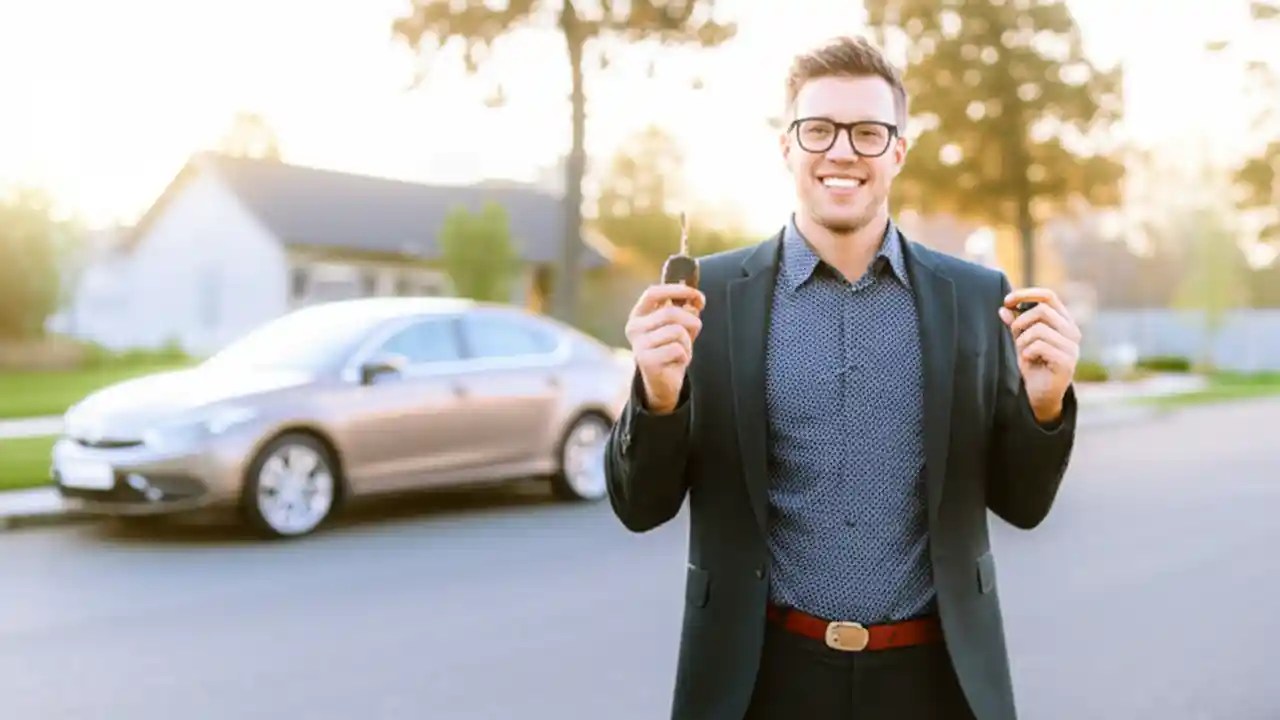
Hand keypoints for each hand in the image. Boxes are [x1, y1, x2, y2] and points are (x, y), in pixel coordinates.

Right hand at [624, 283, 705, 414]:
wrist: (662, 382)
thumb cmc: (670, 349)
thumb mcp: (680, 326)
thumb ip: (686, 311)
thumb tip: (695, 302)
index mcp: (639, 314)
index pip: (653, 293)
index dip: (676, 290)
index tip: (697, 294)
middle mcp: (634, 327)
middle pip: (670, 313)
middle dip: (691, 320)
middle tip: (696, 328)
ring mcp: (638, 345)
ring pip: (676, 331)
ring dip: (688, 341)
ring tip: (682, 350)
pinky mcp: (646, 361)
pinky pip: (677, 349)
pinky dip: (685, 355)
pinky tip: (678, 361)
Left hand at [997, 287, 1080, 423]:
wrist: (1039, 394)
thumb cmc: (1031, 364)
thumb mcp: (1020, 340)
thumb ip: (1015, 324)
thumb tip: (1004, 308)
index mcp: (1063, 321)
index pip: (1048, 296)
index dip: (1026, 294)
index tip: (1007, 300)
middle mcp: (1072, 331)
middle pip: (1042, 310)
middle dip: (1020, 322)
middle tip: (1015, 336)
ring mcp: (1072, 347)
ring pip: (1039, 329)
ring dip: (1023, 340)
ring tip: (1023, 352)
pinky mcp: (1067, 362)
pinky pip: (1039, 346)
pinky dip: (1027, 352)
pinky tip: (1029, 360)